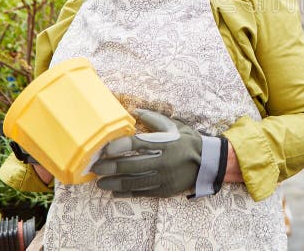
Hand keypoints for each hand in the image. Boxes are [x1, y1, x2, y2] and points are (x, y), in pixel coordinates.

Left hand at [91, 109, 227, 197]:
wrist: (207, 163)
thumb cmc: (187, 141)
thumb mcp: (174, 126)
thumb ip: (153, 119)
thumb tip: (134, 111)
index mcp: (166, 143)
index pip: (138, 144)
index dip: (119, 146)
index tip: (104, 149)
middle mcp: (164, 161)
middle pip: (131, 165)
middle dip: (110, 167)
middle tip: (95, 168)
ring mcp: (164, 178)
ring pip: (134, 182)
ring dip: (114, 183)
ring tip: (100, 182)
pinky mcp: (165, 191)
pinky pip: (141, 193)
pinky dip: (126, 192)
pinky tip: (114, 191)